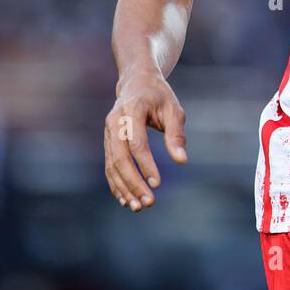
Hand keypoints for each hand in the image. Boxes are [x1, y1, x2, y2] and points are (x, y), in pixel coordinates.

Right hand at [104, 69, 187, 211]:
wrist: (136, 82)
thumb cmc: (159, 96)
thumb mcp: (173, 109)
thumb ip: (176, 135)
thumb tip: (182, 161)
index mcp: (132, 110)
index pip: (137, 143)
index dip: (146, 164)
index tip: (157, 184)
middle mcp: (115, 122)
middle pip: (120, 157)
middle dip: (133, 182)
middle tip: (148, 202)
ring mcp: (108, 133)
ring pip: (112, 165)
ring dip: (124, 188)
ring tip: (138, 207)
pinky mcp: (108, 142)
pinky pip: (109, 166)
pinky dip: (116, 184)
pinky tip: (126, 200)